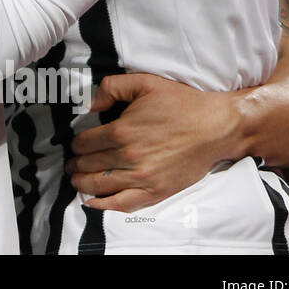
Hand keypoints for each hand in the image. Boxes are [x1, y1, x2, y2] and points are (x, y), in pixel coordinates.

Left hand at [67, 72, 239, 211]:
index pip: (85, 143)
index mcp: (122, 131)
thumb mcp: (144, 83)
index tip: (75, 146)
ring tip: (77, 179)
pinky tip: (92, 201)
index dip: (76, 145)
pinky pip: (123, 204)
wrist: (216, 126)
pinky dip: (103, 205)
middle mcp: (129, 156)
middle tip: (72, 164)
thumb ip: (112, 87)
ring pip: (100, 185)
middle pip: (89, 165)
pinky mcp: (157, 191)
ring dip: (82, 183)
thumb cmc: (182, 104)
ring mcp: (142, 177)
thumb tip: (92, 105)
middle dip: (76, 165)